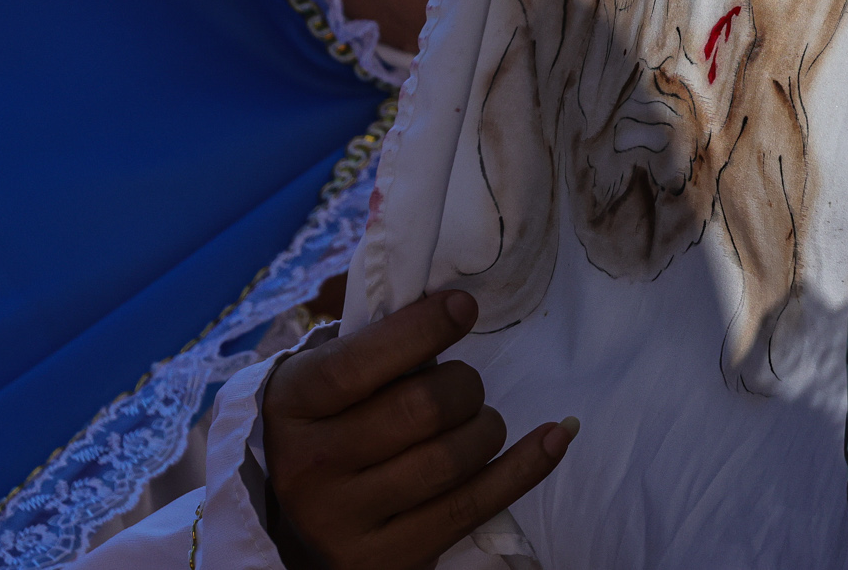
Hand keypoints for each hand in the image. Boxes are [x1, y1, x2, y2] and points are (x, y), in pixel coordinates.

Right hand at [263, 290, 575, 569]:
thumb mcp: (327, 378)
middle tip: (465, 386)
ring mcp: (345, 521)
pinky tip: (556, 436)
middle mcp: (309, 467)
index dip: (423, 329)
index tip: (465, 307)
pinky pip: (474, 507)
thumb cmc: (331, 424)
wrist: (297, 520)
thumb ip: (377, 345)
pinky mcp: (386, 560)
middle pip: (421, 410)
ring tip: (478, 422)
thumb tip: (456, 304)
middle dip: (464, 385)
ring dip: (486, 427)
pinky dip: (527, 466)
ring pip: (452, 459)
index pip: (361, 363)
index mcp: (292, 405)